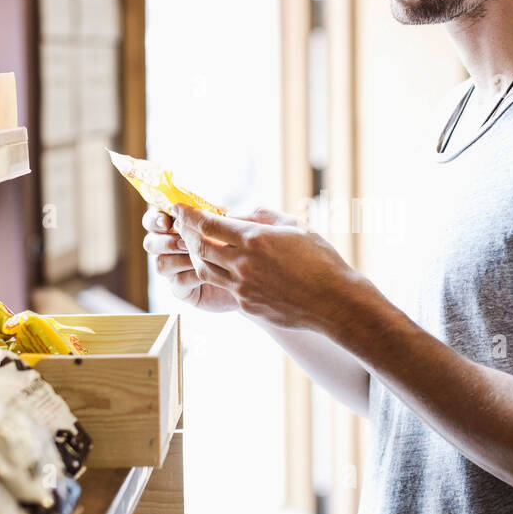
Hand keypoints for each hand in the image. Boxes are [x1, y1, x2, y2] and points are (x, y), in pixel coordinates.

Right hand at [141, 207, 238, 312]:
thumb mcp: (234, 225)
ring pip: (161, 263)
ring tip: (200, 256)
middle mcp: (171, 248)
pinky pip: (178, 282)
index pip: (154, 220)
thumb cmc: (241, 245)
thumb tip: (217, 210)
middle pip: (150, 242)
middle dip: (164, 241)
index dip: (155, 220)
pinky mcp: (183, 290)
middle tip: (184, 241)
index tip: (168, 221)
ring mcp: (175, 270)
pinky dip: (192, 275)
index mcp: (176, 227)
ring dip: (179, 258)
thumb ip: (220, 215)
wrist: (252, 275)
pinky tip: (210, 272)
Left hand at [169, 202, 359, 331]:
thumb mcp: (294, 225)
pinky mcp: (247, 305)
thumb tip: (237, 213)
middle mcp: (243, 264)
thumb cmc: (320, 259)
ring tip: (198, 247)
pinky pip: (224, 287)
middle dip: (186, 234)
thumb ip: (262, 215)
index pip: (207, 225)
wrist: (334, 301)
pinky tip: (224, 268)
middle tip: (183, 226)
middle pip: (198, 247)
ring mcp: (243, 288)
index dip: (188, 215)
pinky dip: (218, 274)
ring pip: (204, 270)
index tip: (178, 208)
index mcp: (254, 239)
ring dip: (196, 256)